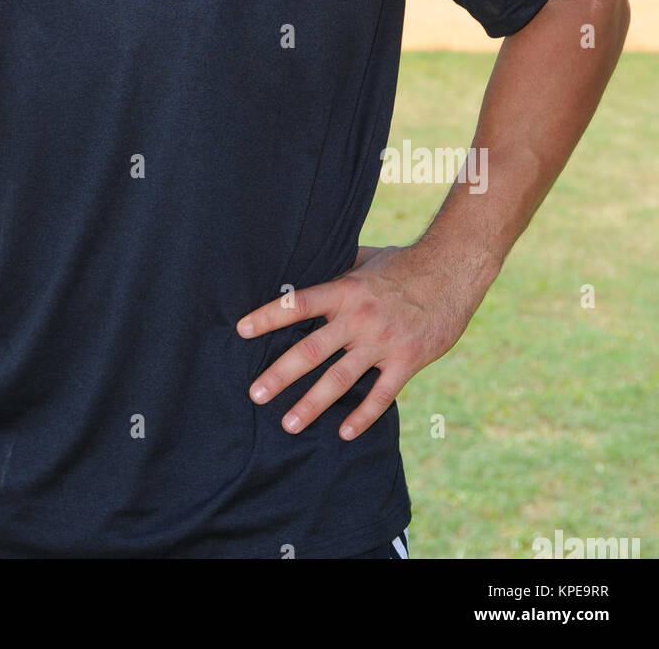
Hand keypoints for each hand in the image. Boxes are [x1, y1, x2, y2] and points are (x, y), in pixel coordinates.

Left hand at [236, 243, 480, 440]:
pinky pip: (382, 395)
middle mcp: (359, 318)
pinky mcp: (407, 360)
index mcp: (345, 290)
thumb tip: (305, 262)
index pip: (298, 304)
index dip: (269, 317)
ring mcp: (383, 342)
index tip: (241, 330)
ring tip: (288, 424)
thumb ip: (336, 268)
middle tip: (255, 394)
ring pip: (341, 379)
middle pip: (312, 350)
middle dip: (281, 374)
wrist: (452, 271)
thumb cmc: (403, 263)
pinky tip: (345, 434)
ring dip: (312, 404)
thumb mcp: (365, 259)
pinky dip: (363, 417)